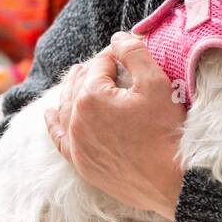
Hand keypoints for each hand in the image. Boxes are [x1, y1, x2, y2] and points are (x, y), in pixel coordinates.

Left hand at [44, 31, 186, 220]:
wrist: (170, 183)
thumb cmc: (166, 132)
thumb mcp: (156, 83)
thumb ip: (134, 53)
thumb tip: (117, 37)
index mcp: (91, 96)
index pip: (100, 64)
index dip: (115, 54)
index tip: (127, 53)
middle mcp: (75, 119)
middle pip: (80, 83)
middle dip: (93, 70)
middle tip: (109, 63)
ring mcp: (76, 143)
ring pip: (66, 107)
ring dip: (72, 89)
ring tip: (78, 77)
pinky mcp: (80, 162)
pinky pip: (59, 138)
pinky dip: (53, 123)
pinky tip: (50, 113)